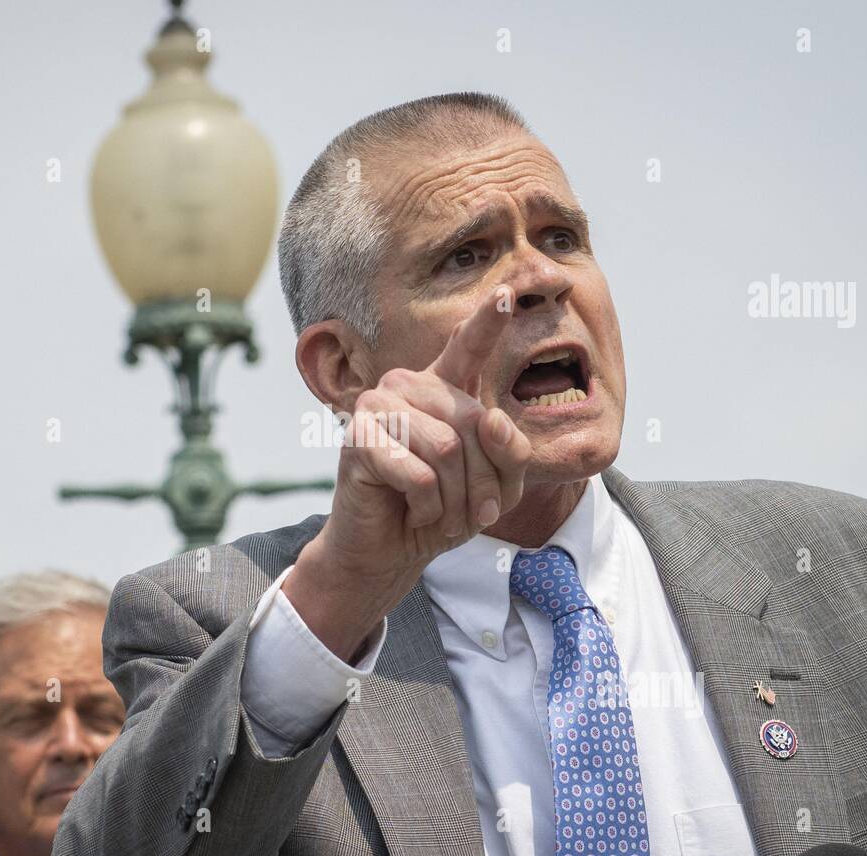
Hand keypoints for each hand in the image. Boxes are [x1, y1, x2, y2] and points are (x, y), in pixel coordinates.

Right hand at [283, 285, 531, 660]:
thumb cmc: (439, 513)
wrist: (387, 551)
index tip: (508, 292)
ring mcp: (379, 406)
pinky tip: (411, 511)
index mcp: (442, 391)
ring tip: (437, 514)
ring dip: (454, 500)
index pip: (467, 348)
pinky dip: (426, 506)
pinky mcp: (358, 437)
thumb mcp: (494, 487)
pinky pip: (419, 473)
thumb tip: (490, 419)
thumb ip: (507, 451)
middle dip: (483, 483)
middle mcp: (408, 387)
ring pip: (448, 449)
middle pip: (476, 422)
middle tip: (473, 516)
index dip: (487, 322)